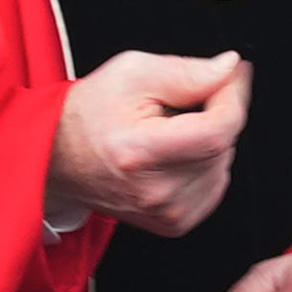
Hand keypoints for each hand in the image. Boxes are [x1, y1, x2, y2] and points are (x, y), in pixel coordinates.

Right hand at [50, 50, 246, 237]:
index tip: (231, 74)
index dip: (233, 95)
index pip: (219, 129)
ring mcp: (167, 212)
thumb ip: (187, 71)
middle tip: (182, 101)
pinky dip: (205, 164)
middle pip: (223, 145)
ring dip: (209, 140)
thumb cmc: (90, 113)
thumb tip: (229, 68)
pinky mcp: (174, 223)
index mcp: (141, 152)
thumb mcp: (132, 72)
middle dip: (216, 114)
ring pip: (223, 164)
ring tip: (168, 130)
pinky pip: (215, 185)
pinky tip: (174, 154)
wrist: (59, 156)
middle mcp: (156, 191)